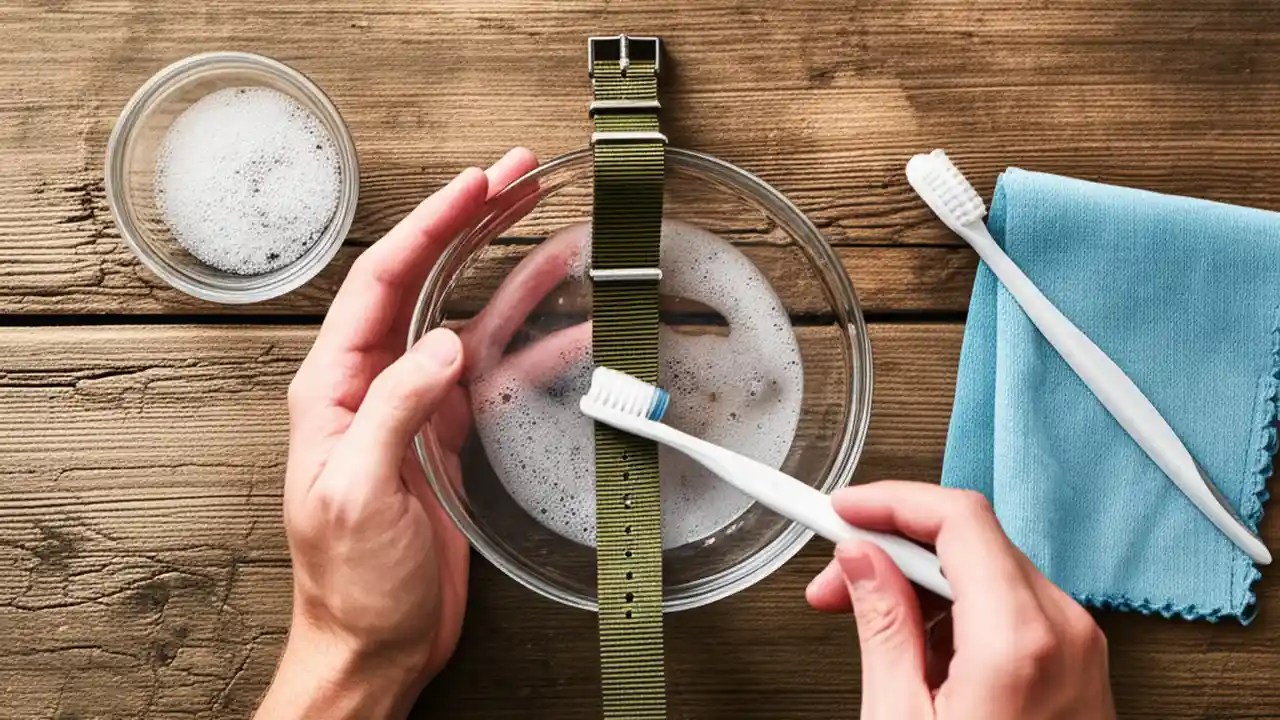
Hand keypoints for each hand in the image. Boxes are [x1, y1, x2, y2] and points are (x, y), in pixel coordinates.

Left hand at [255, 148, 538, 719]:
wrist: (376, 644)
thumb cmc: (349, 581)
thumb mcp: (358, 492)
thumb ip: (394, 409)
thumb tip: (440, 343)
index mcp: (335, 386)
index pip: (381, 281)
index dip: (429, 226)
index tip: (473, 186)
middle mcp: (376, 382)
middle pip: (427, 280)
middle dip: (472, 224)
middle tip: (519, 177)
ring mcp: (419, 403)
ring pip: (472, 316)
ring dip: (514, 272)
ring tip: (559, 229)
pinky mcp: (454, 432)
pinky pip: (500, 370)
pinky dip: (538, 343)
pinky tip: (575, 324)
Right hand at [805, 482, 1114, 719]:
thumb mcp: (900, 719)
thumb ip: (881, 624)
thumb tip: (862, 561)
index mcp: (1019, 637)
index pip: (957, 517)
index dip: (891, 501)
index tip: (843, 509)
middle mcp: (1063, 632)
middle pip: (970, 539)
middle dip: (894, 546)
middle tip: (835, 577)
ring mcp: (1079, 650)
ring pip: (988, 569)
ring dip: (921, 579)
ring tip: (864, 616)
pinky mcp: (1077, 667)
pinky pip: (1011, 606)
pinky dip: (956, 608)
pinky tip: (913, 642)